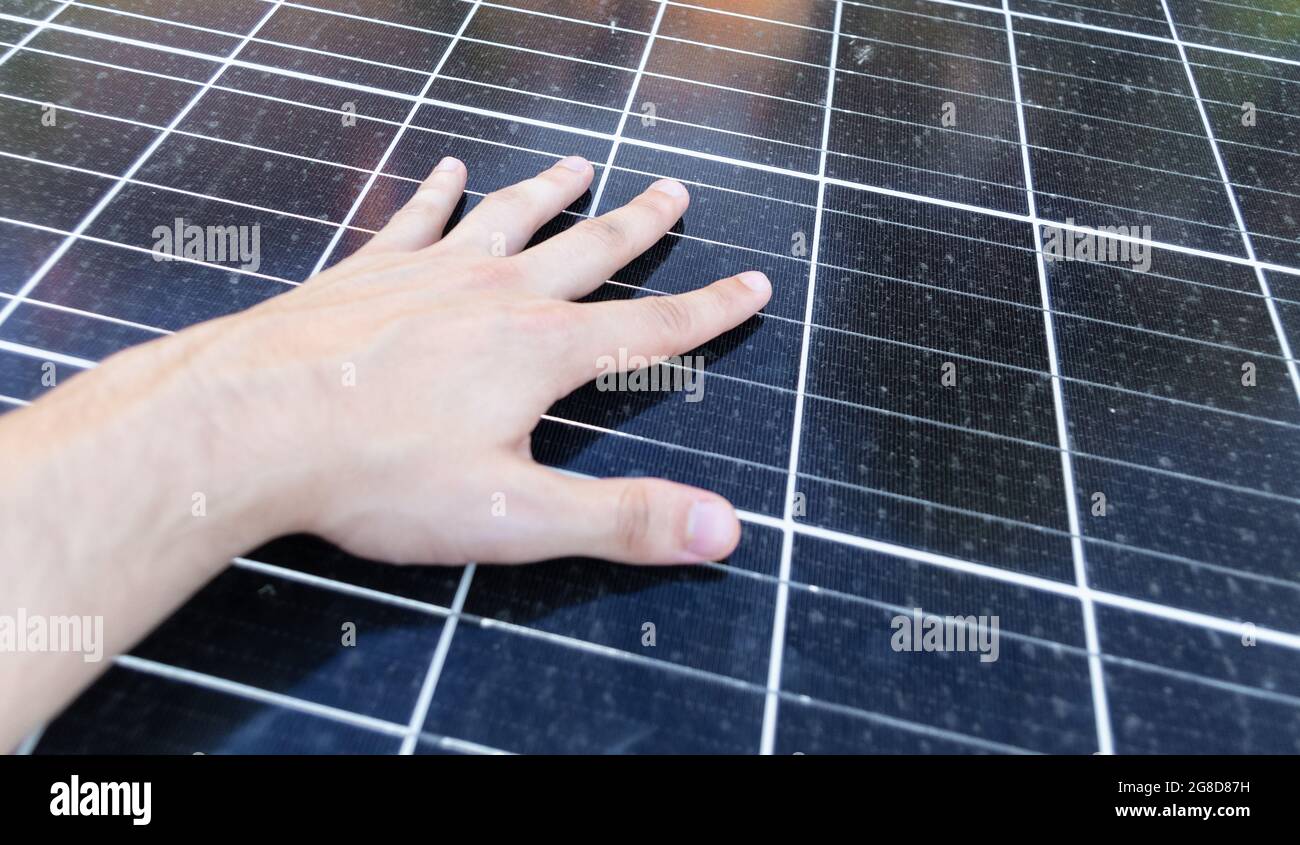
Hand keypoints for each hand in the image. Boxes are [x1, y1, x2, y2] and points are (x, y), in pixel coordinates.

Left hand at [181, 154, 771, 564]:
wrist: (246, 428)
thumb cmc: (378, 478)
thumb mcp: (515, 519)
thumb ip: (621, 520)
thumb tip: (725, 530)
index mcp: (541, 352)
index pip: (650, 328)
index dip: (710, 311)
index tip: (753, 284)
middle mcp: (495, 294)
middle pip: (588, 250)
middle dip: (638, 224)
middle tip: (673, 189)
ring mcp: (428, 272)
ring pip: (508, 218)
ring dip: (551, 193)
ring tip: (580, 165)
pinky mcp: (365, 270)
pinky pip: (415, 217)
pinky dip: (438, 192)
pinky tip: (448, 170)